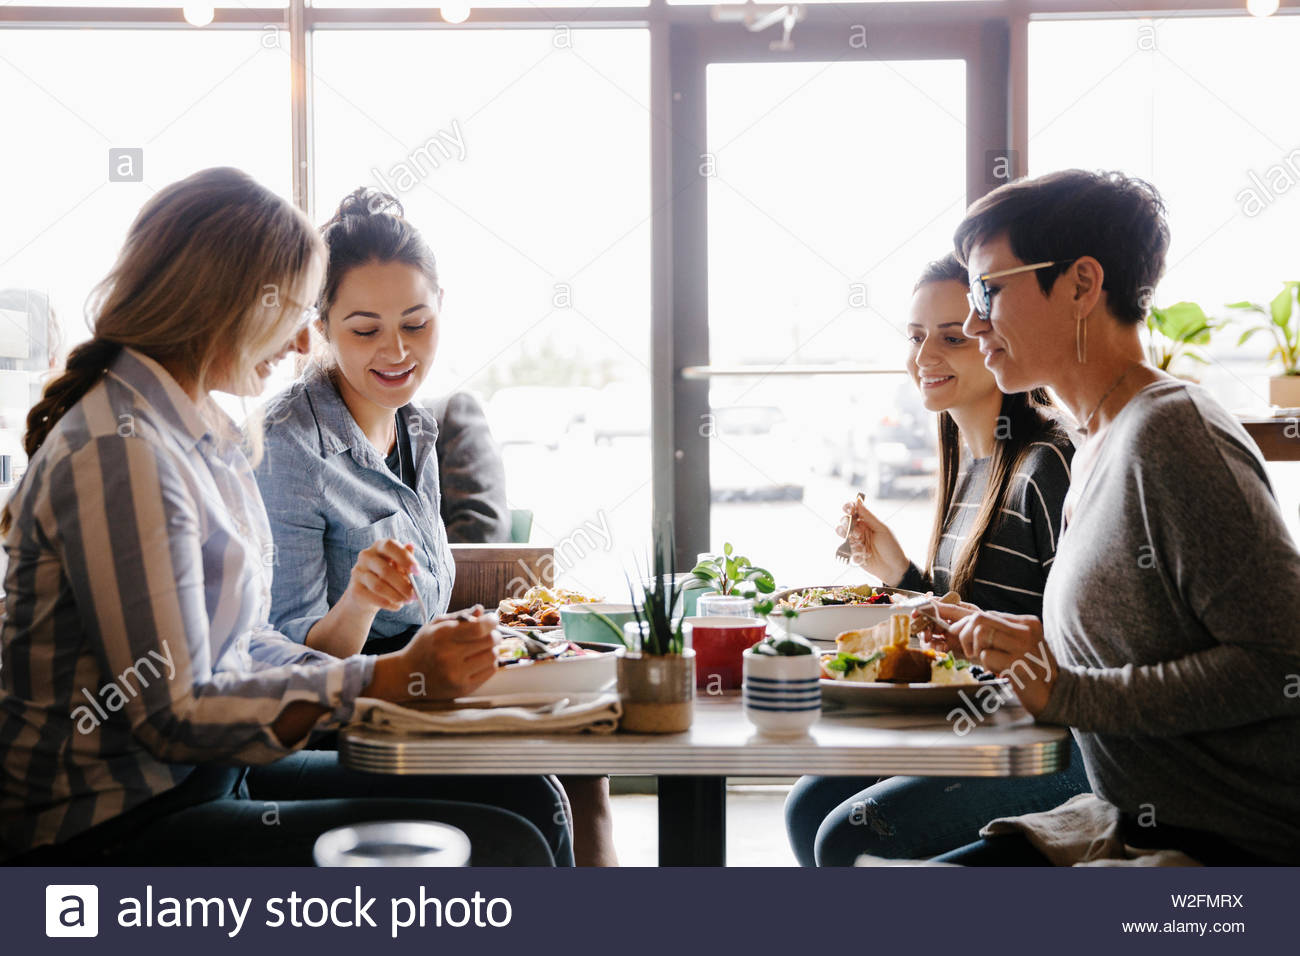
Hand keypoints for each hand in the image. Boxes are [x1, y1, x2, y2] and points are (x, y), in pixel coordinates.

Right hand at [343, 539, 418, 613]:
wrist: (367, 596)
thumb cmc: (388, 577)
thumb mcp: (399, 567)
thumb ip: (405, 559)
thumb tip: (411, 546)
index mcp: (379, 546)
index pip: (390, 546)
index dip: (404, 558)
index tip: (417, 571)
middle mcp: (366, 556)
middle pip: (385, 570)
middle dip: (403, 585)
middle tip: (414, 595)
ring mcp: (358, 572)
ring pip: (379, 586)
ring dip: (396, 596)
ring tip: (407, 601)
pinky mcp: (355, 588)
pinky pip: (374, 597)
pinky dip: (389, 603)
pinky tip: (397, 605)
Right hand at [394, 607, 499, 700]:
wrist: (407, 676)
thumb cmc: (424, 647)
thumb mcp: (436, 625)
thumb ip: (460, 616)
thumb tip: (482, 610)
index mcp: (442, 636)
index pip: (479, 628)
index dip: (491, 621)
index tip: (492, 620)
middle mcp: (448, 657)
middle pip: (490, 641)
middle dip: (494, 634)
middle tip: (489, 634)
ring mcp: (456, 675)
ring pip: (492, 656)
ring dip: (492, 649)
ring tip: (482, 648)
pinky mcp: (462, 688)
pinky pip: (490, 671)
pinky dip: (489, 663)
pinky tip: (479, 660)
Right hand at [834, 497, 908, 585]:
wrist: (894, 568)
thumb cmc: (891, 547)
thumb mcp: (882, 530)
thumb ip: (869, 517)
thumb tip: (858, 502)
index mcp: (868, 522)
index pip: (855, 511)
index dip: (849, 507)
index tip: (847, 508)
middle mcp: (860, 530)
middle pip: (846, 521)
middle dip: (847, 524)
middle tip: (857, 532)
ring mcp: (856, 541)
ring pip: (843, 533)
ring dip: (847, 536)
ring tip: (858, 542)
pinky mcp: (853, 553)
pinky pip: (846, 549)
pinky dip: (854, 551)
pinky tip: (863, 555)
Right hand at [912, 599, 978, 656]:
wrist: (994, 642)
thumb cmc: (984, 624)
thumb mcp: (967, 615)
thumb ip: (948, 609)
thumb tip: (930, 600)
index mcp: (950, 608)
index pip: (930, 606)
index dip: (920, 609)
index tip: (915, 614)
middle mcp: (945, 619)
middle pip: (925, 621)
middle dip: (924, 628)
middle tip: (927, 635)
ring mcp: (945, 632)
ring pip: (928, 634)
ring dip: (929, 640)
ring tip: (936, 644)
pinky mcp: (947, 645)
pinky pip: (935, 645)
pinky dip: (936, 647)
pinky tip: (942, 649)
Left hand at [923, 604, 1058, 715]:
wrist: (1057, 695)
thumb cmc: (1031, 671)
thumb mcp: (1017, 646)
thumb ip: (995, 634)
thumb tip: (960, 626)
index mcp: (1026, 623)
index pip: (986, 612)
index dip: (959, 615)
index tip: (939, 614)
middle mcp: (1026, 630)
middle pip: (979, 619)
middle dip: (963, 633)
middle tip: (968, 650)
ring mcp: (1023, 646)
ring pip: (980, 633)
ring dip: (974, 649)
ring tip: (986, 661)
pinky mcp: (1018, 664)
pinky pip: (986, 656)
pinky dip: (986, 665)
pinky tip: (999, 671)